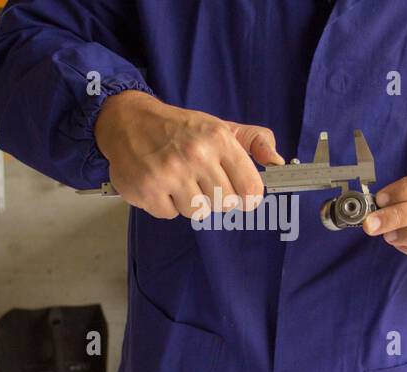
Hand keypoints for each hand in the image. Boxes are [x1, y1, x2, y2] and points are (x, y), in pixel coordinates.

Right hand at [94, 91, 284, 218]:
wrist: (129, 121)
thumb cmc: (179, 128)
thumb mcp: (221, 127)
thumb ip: (255, 141)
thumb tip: (278, 162)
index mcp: (219, 140)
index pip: (251, 188)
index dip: (248, 196)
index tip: (240, 194)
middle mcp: (196, 156)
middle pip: (225, 204)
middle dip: (215, 196)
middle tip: (200, 179)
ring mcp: (170, 174)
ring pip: (198, 212)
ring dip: (189, 201)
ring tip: (179, 180)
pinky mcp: (148, 190)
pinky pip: (170, 215)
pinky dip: (166, 204)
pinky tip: (161, 184)